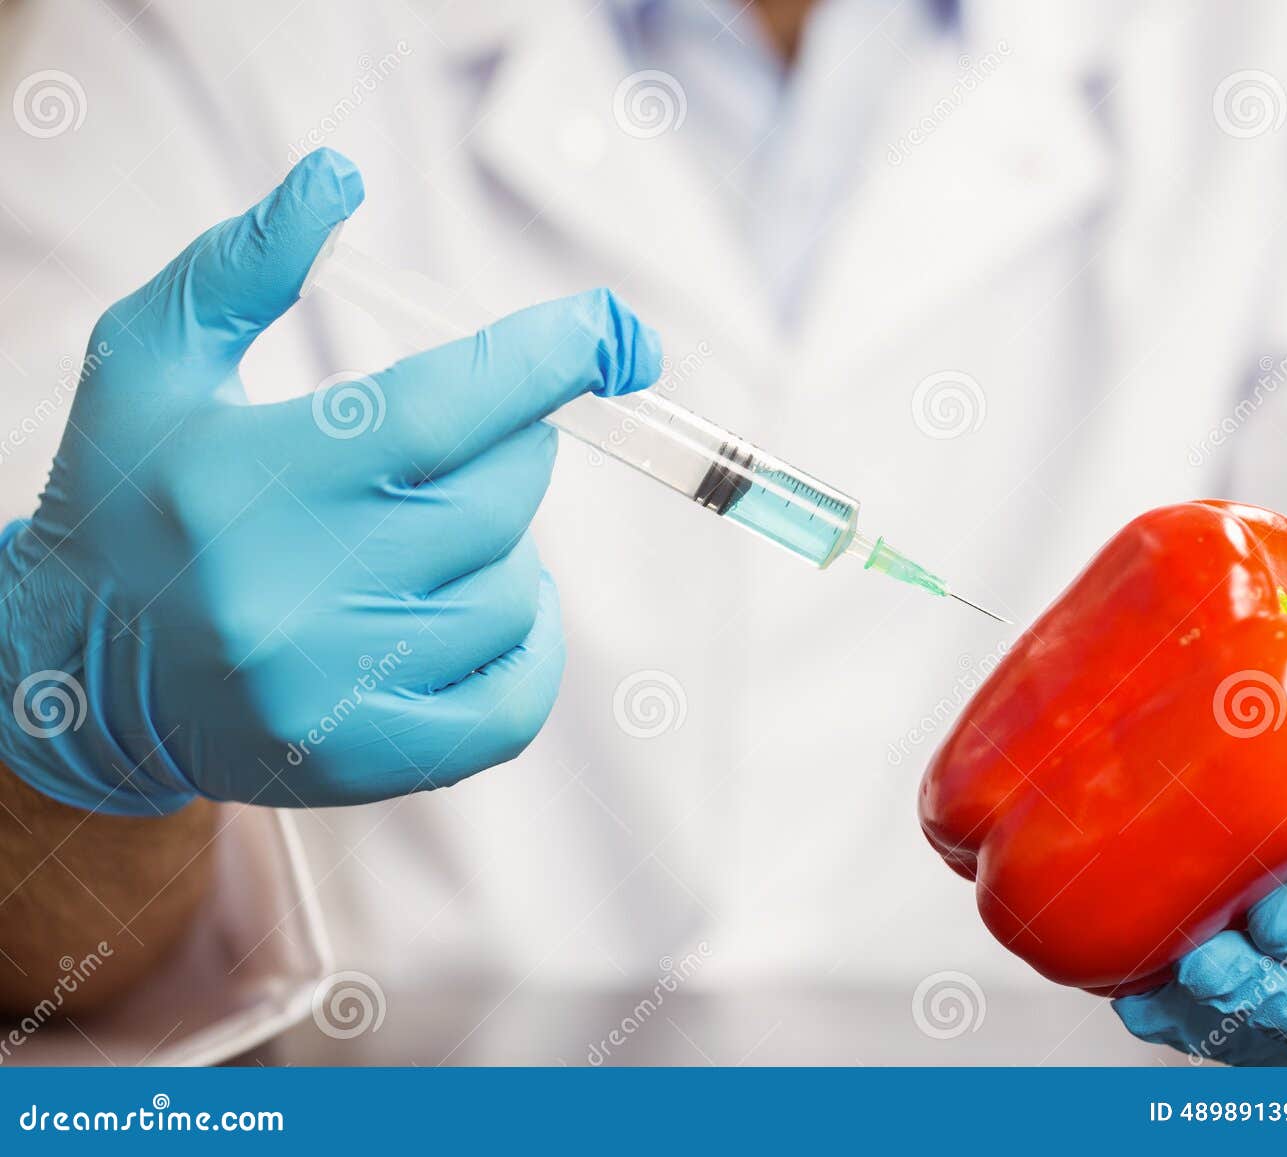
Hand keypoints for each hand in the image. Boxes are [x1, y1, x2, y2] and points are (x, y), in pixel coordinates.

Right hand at [0, 149, 659, 814]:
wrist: (71, 673)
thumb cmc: (128, 494)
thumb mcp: (152, 359)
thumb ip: (245, 263)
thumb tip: (339, 175)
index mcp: (253, 479)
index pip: (445, 408)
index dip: (548, 358)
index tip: (609, 329)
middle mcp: (294, 592)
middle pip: (500, 496)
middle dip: (513, 446)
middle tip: (472, 438)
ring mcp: (332, 689)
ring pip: (515, 592)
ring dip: (507, 546)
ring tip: (440, 531)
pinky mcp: (361, 761)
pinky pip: (515, 704)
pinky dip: (530, 646)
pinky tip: (490, 606)